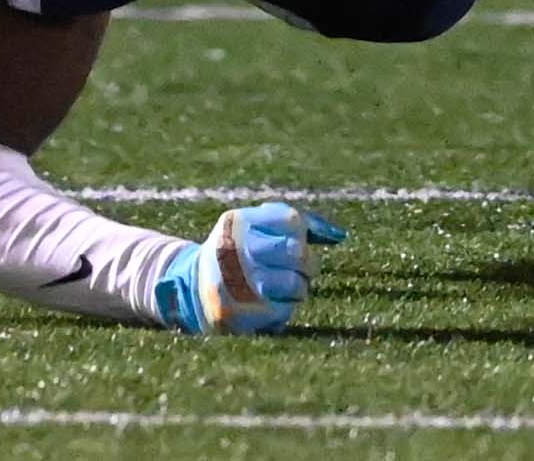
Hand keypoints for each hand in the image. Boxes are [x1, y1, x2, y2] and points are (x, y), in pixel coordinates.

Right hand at [153, 203, 344, 335]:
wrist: (192, 288)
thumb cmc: (236, 252)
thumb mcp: (252, 227)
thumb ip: (292, 224)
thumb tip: (341, 235)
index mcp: (239, 222)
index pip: (292, 220)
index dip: (304, 233)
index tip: (300, 241)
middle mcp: (238, 250)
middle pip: (298, 252)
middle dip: (306, 263)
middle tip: (299, 268)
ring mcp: (240, 283)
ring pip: (297, 285)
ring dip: (298, 288)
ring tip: (282, 286)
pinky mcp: (244, 313)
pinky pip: (286, 311)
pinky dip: (285, 308)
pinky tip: (269, 303)